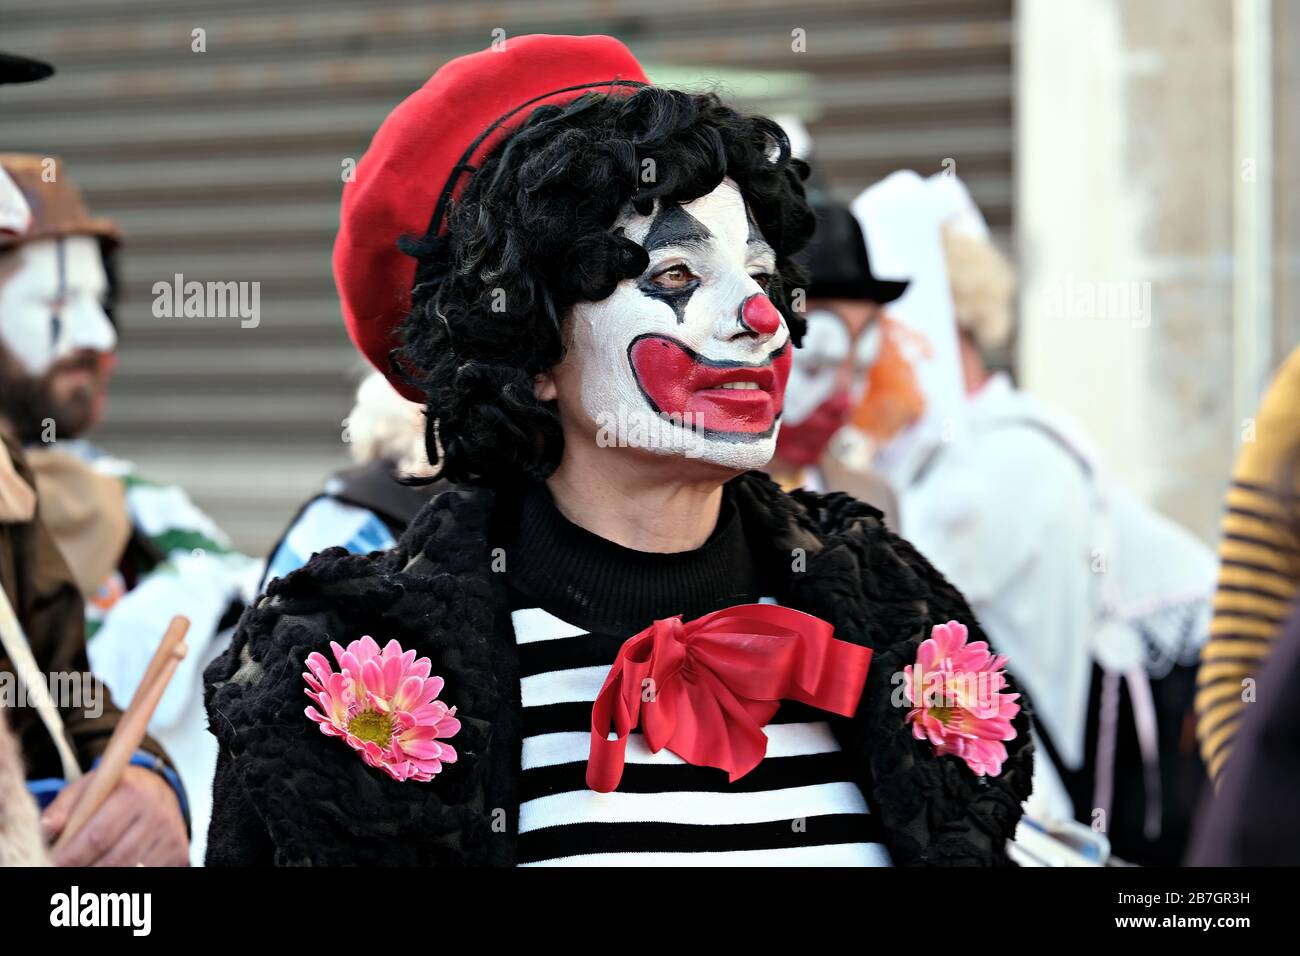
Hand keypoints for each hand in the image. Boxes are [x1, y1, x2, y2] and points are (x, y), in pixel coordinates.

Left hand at [41, 765, 189, 866]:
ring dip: (103, 874)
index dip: (71, 857)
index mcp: (133, 793)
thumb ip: (63, 807)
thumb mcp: (87, 788)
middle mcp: (157, 813)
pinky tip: (113, 867)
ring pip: (130, 871)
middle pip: (114, 859)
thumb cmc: (115, 792)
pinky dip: (127, 875)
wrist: (159, 791)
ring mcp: (171, 834)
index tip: (53, 864)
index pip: (98, 836)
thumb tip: (45, 829)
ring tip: (88, 868)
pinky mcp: (179, 852)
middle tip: (66, 872)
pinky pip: (147, 874)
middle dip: (84, 870)